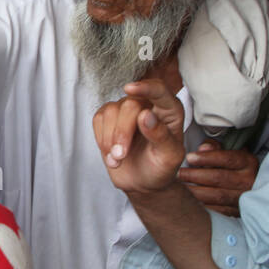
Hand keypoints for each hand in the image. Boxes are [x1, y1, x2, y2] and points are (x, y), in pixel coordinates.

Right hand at [92, 79, 186, 194]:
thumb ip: (161, 136)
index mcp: (170, 111)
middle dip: (122, 132)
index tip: (129, 89)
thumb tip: (146, 115)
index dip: (145, 87)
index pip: (159, 90)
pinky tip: (111, 154)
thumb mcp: (169, 157)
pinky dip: (102, 139)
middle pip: (130, 104)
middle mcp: (148, 105)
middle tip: (121, 155)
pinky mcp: (109, 118)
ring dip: (110, 139)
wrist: (143, 181)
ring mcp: (126, 110)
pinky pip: (99, 119)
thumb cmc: (161, 167)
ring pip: (111, 111)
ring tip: (118, 159)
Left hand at [177, 139, 258, 216]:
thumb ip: (214, 148)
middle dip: (195, 175)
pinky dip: (201, 206)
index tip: (189, 157)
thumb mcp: (227, 153)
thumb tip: (203, 147)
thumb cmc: (231, 167)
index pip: (227, 159)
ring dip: (195, 192)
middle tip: (178, 174)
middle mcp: (248, 180)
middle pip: (219, 178)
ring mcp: (243, 198)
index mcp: (247, 162)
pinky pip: (217, 211)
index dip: (207, 158)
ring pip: (217, 196)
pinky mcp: (236, 213)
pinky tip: (188, 202)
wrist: (247, 187)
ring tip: (180, 187)